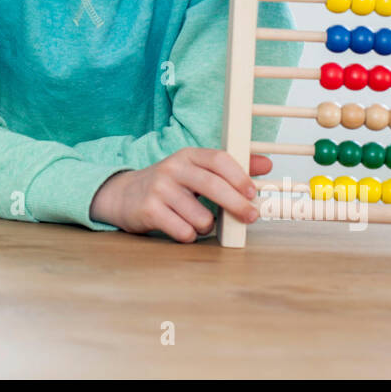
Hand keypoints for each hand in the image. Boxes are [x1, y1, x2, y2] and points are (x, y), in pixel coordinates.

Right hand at [90, 147, 272, 242]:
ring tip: (198, 222)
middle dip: (236, 204)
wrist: (123, 196)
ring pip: (201, 216)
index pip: (218, 159)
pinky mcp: (149, 210)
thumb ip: (231, 169)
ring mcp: (159, 189)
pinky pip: (184, 231)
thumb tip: (267, 164)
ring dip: (207, 227)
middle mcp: (172, 168)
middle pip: (212, 186)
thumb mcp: (196, 172)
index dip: (239, 176)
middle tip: (250, 217)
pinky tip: (181, 228)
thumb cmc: (169, 185)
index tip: (252, 192)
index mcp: (187, 156)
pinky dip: (189, 235)